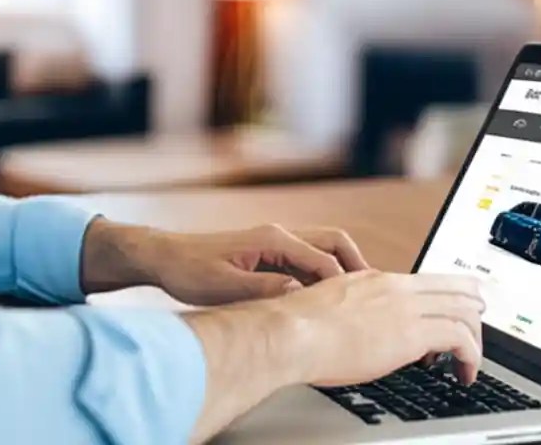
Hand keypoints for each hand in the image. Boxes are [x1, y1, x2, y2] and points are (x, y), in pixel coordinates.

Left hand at [152, 224, 371, 305]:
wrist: (166, 258)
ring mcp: (274, 243)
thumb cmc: (189, 270)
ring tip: (357, 297)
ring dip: (342, 268)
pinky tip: (327, 298)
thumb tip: (296, 294)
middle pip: (333, 242)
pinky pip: (307, 258)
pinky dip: (324, 273)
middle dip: (356, 264)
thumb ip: (261, 290)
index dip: (345, 283)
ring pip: (322, 248)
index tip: (362, 303)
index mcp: (272, 240)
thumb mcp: (223, 287)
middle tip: (374, 292)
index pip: (322, 259)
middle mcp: (278, 236)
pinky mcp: (268, 254)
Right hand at [280, 270, 484, 385]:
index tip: (461, 313)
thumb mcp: (336, 308)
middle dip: (473, 315)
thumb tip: (368, 330)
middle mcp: (397, 288)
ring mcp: (405, 307)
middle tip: (475, 337)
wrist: (291, 333)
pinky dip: (471, 356)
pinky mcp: (411, 333)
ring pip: (465, 311)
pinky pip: (459, 337)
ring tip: (470, 361)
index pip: (432, 280)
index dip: (456, 296)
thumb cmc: (300, 328)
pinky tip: (463, 372)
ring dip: (474, 339)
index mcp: (377, 280)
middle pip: (458, 290)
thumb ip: (360, 313)